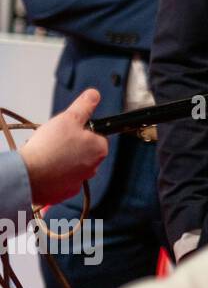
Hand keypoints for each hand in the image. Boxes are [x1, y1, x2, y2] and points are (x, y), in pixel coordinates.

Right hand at [19, 89, 108, 205]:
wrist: (29, 175)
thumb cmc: (50, 147)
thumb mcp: (68, 118)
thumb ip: (84, 106)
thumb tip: (94, 95)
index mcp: (99, 149)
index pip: (96, 136)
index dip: (80, 131)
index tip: (67, 132)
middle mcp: (94, 168)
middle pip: (83, 151)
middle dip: (70, 146)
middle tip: (53, 142)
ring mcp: (79, 182)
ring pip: (71, 165)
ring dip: (61, 160)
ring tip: (45, 155)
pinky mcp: (64, 192)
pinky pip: (60, 180)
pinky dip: (53, 174)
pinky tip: (43, 168)